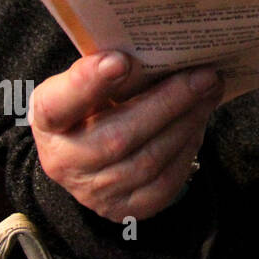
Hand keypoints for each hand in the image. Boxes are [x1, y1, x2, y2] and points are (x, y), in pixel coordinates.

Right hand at [30, 51, 221, 221]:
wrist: (93, 157)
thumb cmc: (97, 106)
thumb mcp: (92, 83)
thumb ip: (114, 67)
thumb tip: (166, 49)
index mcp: (49, 121)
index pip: (59, 104)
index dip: (87, 83)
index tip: (119, 60)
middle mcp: (64, 161)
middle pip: (118, 136)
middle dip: (169, 102)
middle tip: (205, 75)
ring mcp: (94, 192)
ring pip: (149, 160)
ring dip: (187, 122)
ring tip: (209, 93)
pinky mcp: (126, 208)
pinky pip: (166, 181)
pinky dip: (188, 148)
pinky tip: (199, 121)